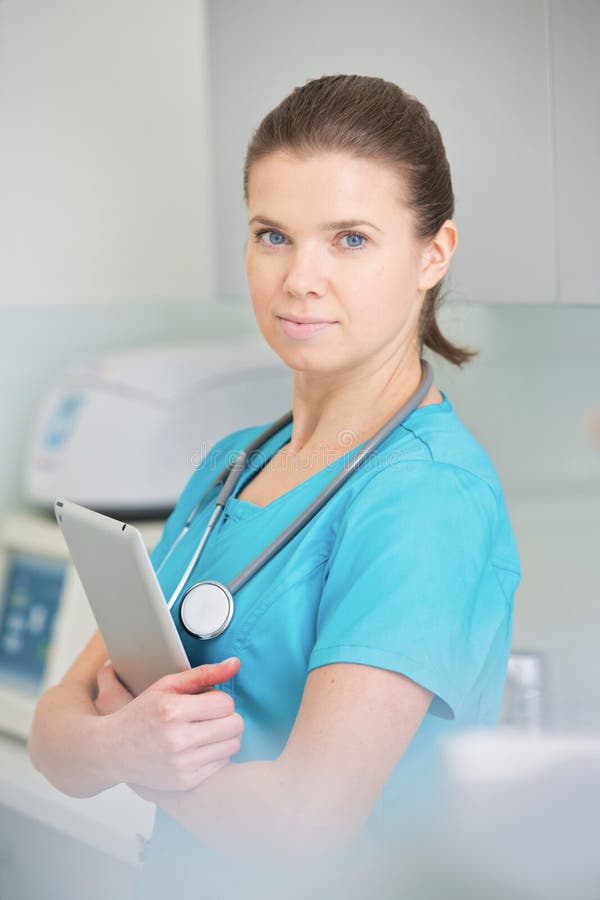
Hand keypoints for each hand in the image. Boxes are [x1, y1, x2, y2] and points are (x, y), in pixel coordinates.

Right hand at [97, 657, 243, 792]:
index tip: (207, 701)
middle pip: (235, 724)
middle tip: (210, 716)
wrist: (112, 751)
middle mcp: (178, 739)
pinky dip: (215, 755)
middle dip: (227, 717)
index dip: (219, 699)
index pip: (226, 703)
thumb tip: (235, 664)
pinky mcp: (185, 782)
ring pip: (233, 745)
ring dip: (224, 736)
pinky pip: (222, 764)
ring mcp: (182, 764)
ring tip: (206, 731)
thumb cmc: (141, 714)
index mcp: (173, 711)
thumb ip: (203, 673)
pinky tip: (198, 748)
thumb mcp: (166, 686)